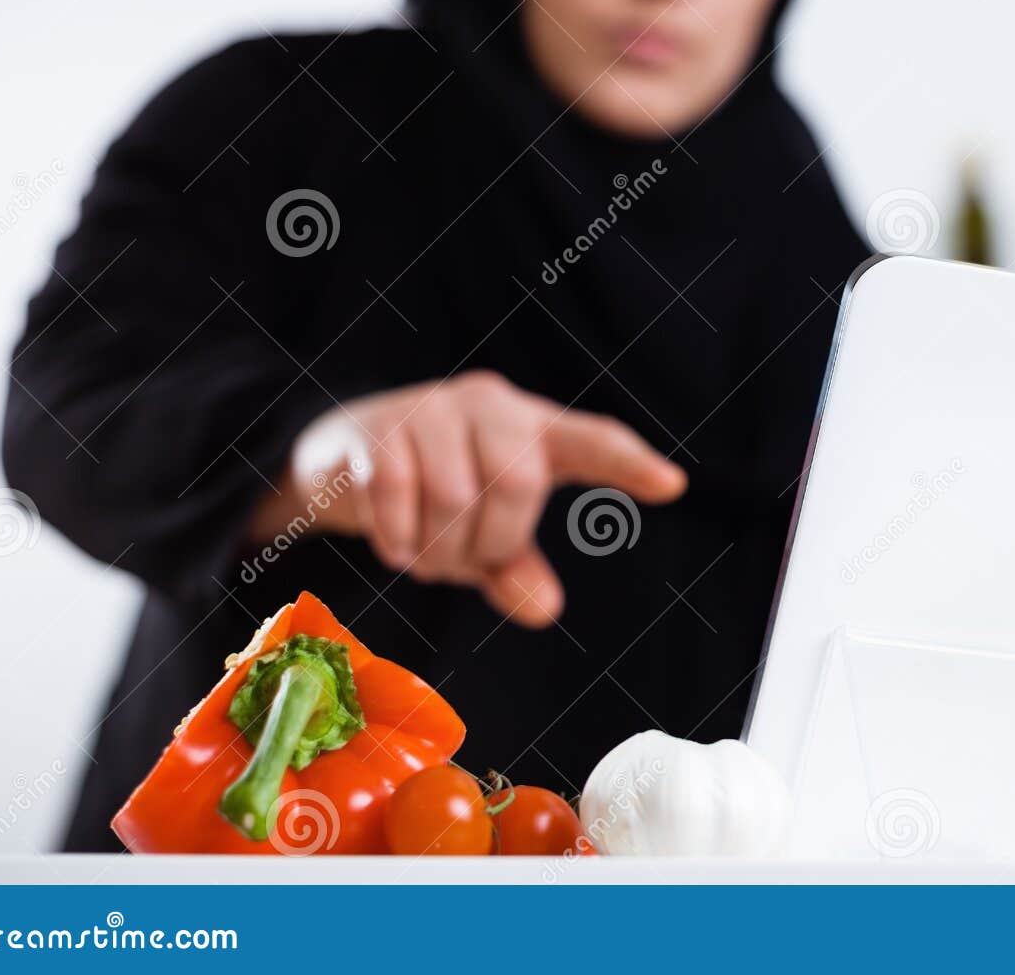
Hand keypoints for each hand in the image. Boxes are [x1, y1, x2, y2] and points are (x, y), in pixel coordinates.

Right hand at [258, 371, 686, 627]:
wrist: (340, 456)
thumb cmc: (433, 489)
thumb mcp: (482, 534)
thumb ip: (516, 569)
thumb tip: (543, 608)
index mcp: (531, 428)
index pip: (591, 441)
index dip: (630, 464)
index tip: (673, 485)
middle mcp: (489, 407)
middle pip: (518, 484)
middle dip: (493, 542)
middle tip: (466, 562)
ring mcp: (431, 410)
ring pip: (456, 497)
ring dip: (440, 550)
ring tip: (425, 555)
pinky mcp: (378, 429)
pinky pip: (399, 496)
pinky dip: (400, 539)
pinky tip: (396, 547)